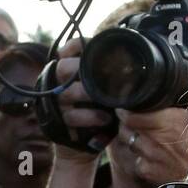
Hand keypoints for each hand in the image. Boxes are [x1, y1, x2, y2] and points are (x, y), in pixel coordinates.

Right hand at [47, 38, 116, 161]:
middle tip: (100, 75)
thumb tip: (130, 59)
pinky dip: (90, 116)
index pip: (67, 50)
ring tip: (108, 101)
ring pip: (67, 92)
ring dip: (89, 94)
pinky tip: (105, 118)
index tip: (89, 48)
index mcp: (68, 72)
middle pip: (62, 68)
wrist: (83, 141)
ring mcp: (57, 104)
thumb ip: (105, 75)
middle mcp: (58, 85)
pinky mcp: (59, 122)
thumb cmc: (95, 110)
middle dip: (81, 69)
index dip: (75, 46)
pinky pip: (72, 116)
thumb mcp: (100, 89)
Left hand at [115, 105, 187, 187]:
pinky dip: (140, 159)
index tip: (126, 110)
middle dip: (128, 124)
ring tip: (145, 140)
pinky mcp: (148, 172)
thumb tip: (167, 99)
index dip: (126, 111)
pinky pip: (136, 161)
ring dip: (132, 140)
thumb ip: (177, 110)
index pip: (131, 114)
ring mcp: (150, 156)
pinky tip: (152, 159)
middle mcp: (156, 137)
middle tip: (135, 124)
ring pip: (129, 143)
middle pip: (126, 127)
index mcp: (170, 120)